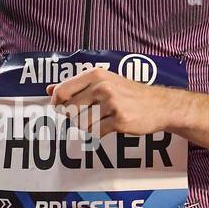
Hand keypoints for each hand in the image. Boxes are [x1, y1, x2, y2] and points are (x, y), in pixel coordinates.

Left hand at [47, 68, 171, 138]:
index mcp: (96, 75)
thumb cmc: (128, 93)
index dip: (58, 103)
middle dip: (74, 117)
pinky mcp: (120, 120)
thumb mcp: (103, 82)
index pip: (62, 91)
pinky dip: (99, 132)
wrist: (159, 105)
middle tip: (88, 115)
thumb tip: (49, 90)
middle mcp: (103, 87)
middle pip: (70, 110)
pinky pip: (96, 132)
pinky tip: (110, 125)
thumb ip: (75, 86)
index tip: (62, 107)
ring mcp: (112, 104)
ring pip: (81, 123)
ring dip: (87, 126)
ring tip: (101, 119)